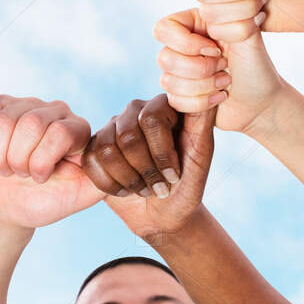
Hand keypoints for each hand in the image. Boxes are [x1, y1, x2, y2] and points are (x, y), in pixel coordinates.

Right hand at [0, 96, 99, 227]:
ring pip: (3, 121)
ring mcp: (23, 105)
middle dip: (18, 160)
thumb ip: (96, 186)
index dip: (42, 160)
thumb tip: (118, 173)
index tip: (40, 179)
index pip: (60, 132)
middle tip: (18, 175)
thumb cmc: (40, 202)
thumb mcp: (71, 200)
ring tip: (3, 170)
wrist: (3, 205)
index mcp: (77, 130)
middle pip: (30, 123)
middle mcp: (53, 111)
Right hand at [91, 101, 216, 240]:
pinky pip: (91, 162)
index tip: (175, 176)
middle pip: (127, 137)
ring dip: (129, 180)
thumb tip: (212, 87)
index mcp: (163, 106)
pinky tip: (126, 190)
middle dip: (146, 171)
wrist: (165, 215)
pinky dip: (111, 186)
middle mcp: (135, 111)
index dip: (161, 153)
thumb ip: (202, 120)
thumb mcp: (202, 155)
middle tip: (159, 187)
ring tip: (144, 189)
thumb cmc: (188, 185)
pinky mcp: (94, 147)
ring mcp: (112, 128)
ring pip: (106, 150)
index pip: (151, 120)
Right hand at [154, 9, 283, 134]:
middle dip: (200, 69)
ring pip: (168, 82)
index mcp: (194, 25)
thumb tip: (210, 8)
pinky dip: (201, 103)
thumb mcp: (246, 38)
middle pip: (164, 58)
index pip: (163, 29)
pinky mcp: (180, 96)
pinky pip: (174, 101)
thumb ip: (226, 19)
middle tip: (225, 67)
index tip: (216, 50)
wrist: (263, 103)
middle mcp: (182, 47)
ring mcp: (179, 73)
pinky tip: (219, 97)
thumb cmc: (258, 68)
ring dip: (203, 86)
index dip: (186, 44)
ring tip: (225, 82)